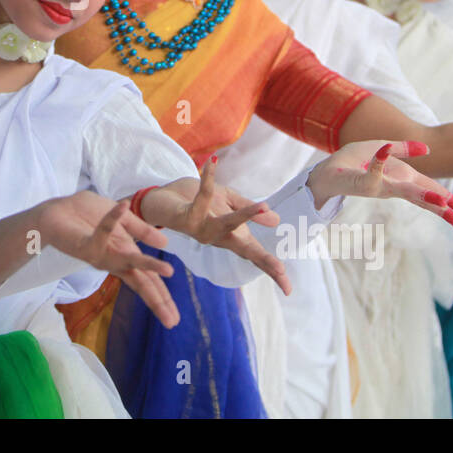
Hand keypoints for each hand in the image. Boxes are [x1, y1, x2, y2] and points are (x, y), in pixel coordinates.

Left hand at [38, 191, 178, 327]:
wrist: (56, 212)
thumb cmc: (87, 218)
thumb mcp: (123, 220)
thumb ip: (142, 230)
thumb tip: (165, 243)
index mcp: (125, 256)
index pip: (147, 280)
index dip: (161, 298)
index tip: (175, 318)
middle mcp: (114, 260)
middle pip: (140, 282)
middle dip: (156, 300)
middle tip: (172, 321)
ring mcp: (99, 254)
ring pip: (127, 261)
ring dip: (147, 263)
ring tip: (168, 270)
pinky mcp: (84, 244)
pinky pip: (102, 231)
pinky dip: (112, 218)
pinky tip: (123, 206)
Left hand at [145, 159, 289, 294]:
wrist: (163, 199)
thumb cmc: (198, 202)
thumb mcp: (228, 202)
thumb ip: (248, 211)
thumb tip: (276, 220)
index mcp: (231, 236)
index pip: (256, 255)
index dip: (272, 270)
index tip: (289, 290)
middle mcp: (217, 238)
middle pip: (245, 250)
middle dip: (262, 260)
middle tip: (281, 271)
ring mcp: (202, 230)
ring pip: (227, 223)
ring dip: (244, 215)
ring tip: (265, 206)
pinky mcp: (187, 217)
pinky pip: (202, 196)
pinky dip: (207, 178)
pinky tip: (212, 163)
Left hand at [310, 140, 452, 227]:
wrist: (325, 173)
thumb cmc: (353, 162)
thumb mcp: (382, 148)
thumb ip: (401, 148)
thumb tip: (427, 149)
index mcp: (400, 178)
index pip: (427, 189)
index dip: (445, 198)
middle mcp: (392, 186)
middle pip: (420, 197)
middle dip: (439, 207)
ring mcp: (377, 186)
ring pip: (403, 192)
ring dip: (422, 195)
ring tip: (441, 203)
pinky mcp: (361, 182)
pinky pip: (372, 172)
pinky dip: (380, 161)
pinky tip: (385, 150)